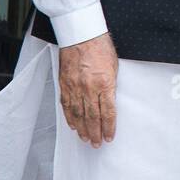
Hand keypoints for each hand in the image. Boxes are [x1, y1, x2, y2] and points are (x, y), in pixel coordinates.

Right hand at [58, 32, 117, 146]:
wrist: (81, 35)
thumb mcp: (114, 67)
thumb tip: (110, 102)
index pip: (107, 112)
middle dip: (95, 133)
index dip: (108, 127)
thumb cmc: (101, 48)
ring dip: (82, 129)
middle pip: (92, 117)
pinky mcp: (64, 84)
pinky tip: (73, 125)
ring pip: (78, 114)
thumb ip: (111, 86)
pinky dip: (70, 117)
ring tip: (85, 139)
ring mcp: (74, 87)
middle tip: (96, 144)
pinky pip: (66, 105)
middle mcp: (88, 88)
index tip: (109, 137)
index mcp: (104, 83)